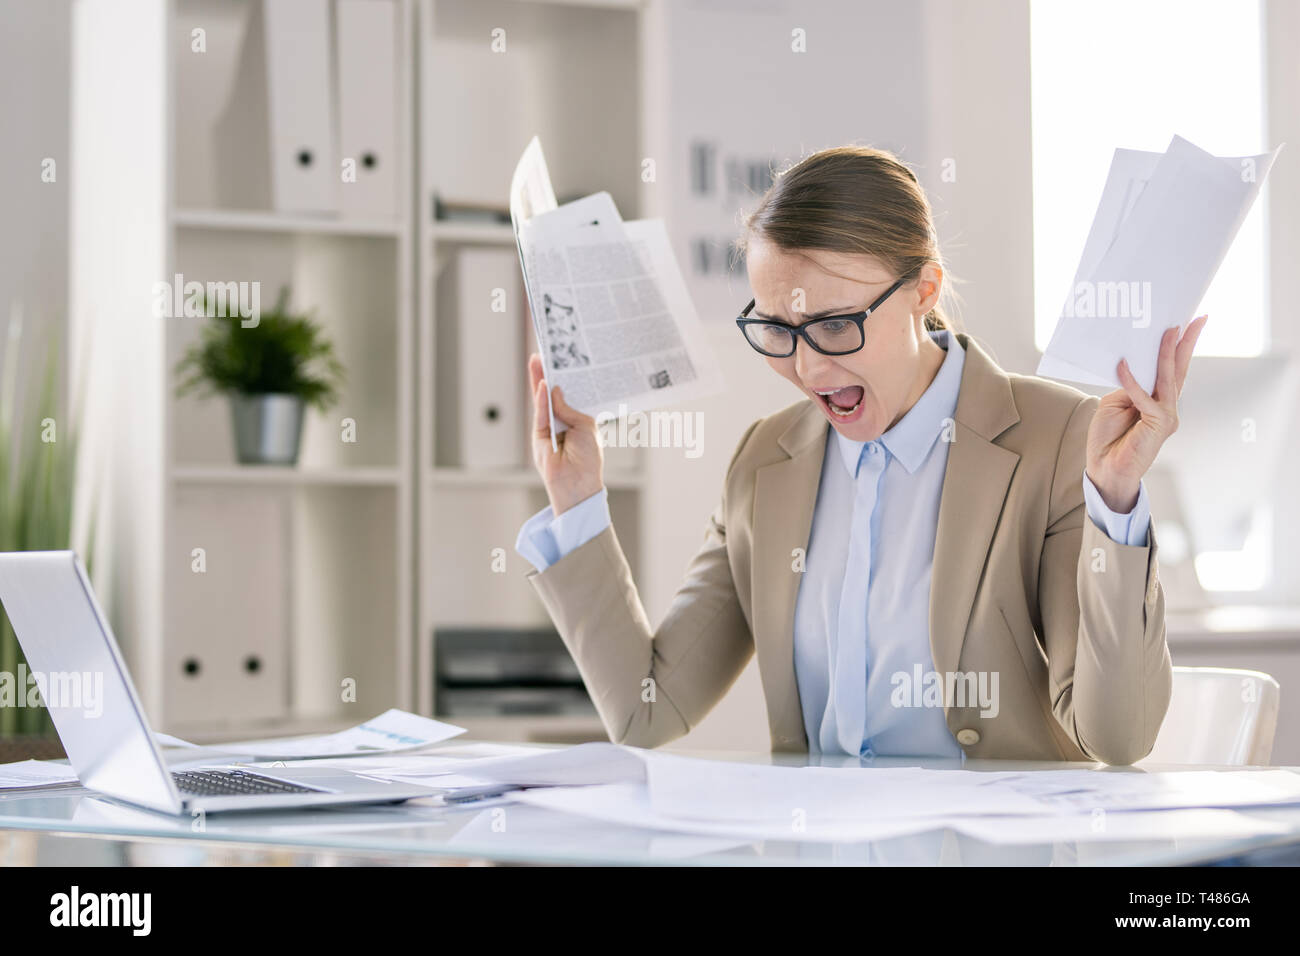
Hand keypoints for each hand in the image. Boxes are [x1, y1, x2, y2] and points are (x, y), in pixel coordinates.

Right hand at [528, 352, 603, 514]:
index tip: (559, 361)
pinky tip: (543, 384)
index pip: (566, 396)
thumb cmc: (588, 459)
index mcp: (575, 421)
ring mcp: (547, 430)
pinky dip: (541, 399)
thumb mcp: (585, 427)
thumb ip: (569, 409)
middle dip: (545, 375)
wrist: (579, 485)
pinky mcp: (538, 437)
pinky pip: (539, 414)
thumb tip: (554, 390)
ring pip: (541, 401)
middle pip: (550, 395)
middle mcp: (560, 423)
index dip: (562, 380)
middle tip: (541, 355)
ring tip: (538, 360)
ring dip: (539, 381)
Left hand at [1085, 315, 1208, 512]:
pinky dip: (1131, 380)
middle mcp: (1167, 406)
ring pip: (1168, 378)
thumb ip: (1128, 386)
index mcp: (1157, 400)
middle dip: (1186, 343)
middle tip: (1195, 319)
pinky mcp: (1159, 423)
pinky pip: (1144, 396)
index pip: (1171, 370)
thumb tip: (1133, 369)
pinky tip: (1122, 364)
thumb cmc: (1109, 438)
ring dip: (1168, 353)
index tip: (1186, 324)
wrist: (1105, 468)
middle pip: (1179, 369)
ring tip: (1169, 330)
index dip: (1179, 347)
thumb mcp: (1115, 403)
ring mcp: (1166, 415)